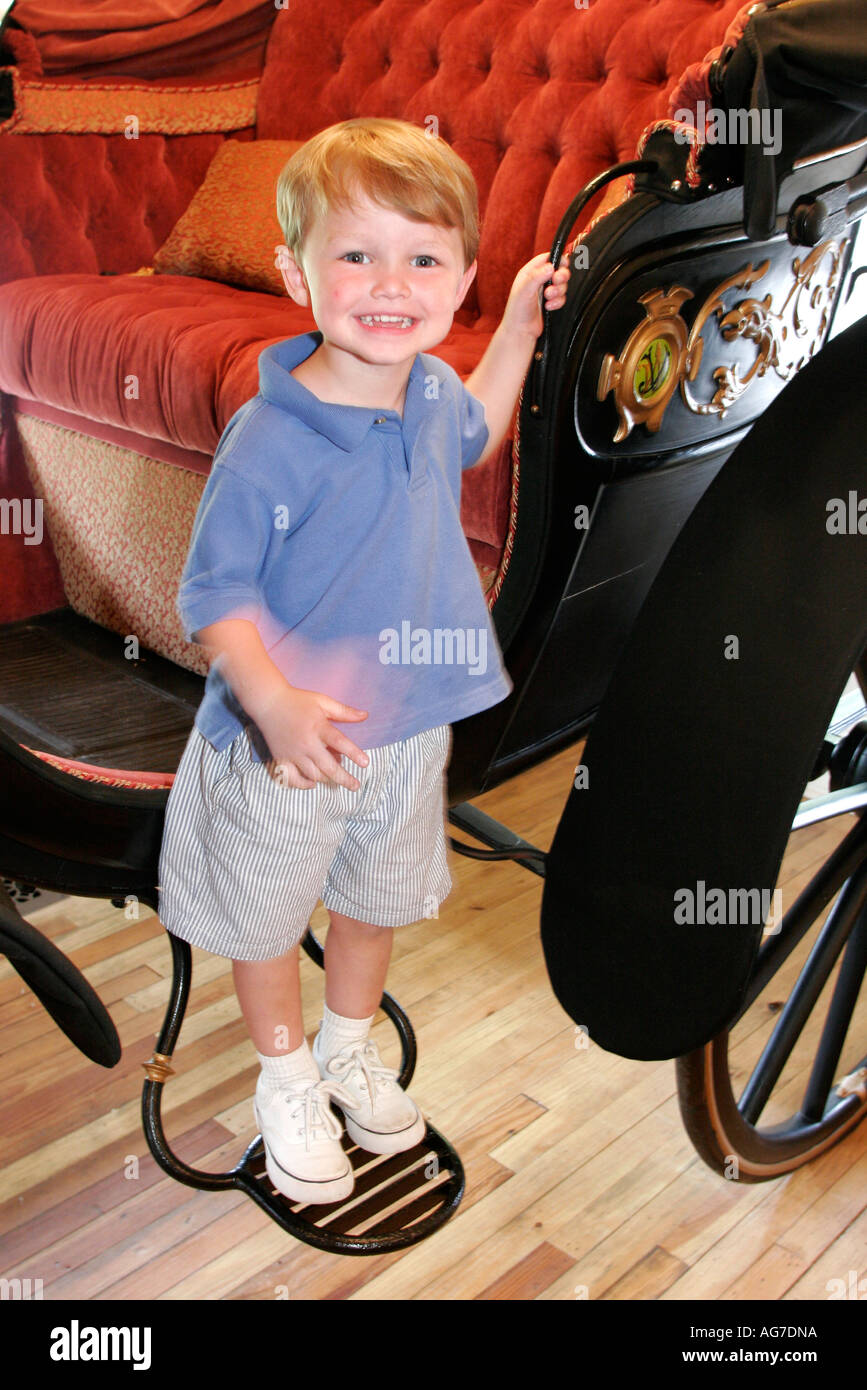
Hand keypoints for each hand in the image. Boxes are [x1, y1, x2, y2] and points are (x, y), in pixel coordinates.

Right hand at [255, 686, 369, 790]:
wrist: (268, 703)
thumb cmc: (298, 701)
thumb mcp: (322, 701)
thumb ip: (344, 711)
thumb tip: (365, 716)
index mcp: (318, 727)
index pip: (340, 743)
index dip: (354, 754)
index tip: (365, 763)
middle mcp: (306, 743)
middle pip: (328, 766)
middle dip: (344, 778)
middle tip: (356, 786)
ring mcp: (293, 753)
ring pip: (313, 774)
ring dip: (326, 778)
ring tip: (334, 775)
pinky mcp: (281, 759)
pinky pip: (292, 779)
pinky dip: (302, 784)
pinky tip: (312, 783)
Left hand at [501, 251, 570, 340]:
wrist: (521, 331)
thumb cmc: (517, 311)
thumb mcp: (525, 290)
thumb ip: (537, 276)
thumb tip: (551, 267)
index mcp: (530, 272)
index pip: (547, 258)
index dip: (557, 260)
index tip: (562, 264)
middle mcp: (539, 280)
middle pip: (559, 269)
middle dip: (561, 276)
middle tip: (557, 281)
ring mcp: (546, 291)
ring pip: (562, 284)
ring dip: (558, 291)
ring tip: (548, 298)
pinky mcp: (552, 302)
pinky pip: (562, 297)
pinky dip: (558, 302)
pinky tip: (549, 307)